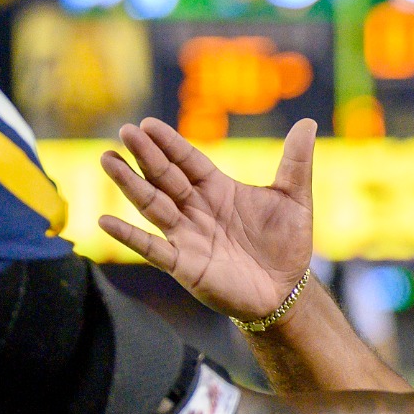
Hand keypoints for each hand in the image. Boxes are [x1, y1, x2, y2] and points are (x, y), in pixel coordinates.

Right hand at [99, 117, 314, 322]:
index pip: (188, 161)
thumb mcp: (295, 199)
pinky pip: (151, 248)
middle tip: (125, 132)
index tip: (148, 124)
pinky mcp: (184, 264)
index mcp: (218, 189)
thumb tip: (309, 123)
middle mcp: (197, 209)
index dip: (169, 143)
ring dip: (130, 184)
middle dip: (146, 155)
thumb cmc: (287, 243)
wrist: (286, 290)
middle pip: (165, 177)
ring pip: (152, 205)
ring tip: (107, 160)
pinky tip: (104, 222)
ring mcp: (187, 236)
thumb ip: (296, 162)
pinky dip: (128, 236)